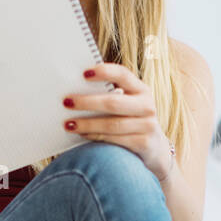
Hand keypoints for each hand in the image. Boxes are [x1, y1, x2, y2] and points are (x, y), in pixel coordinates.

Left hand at [62, 63, 173, 180]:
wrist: (154, 148)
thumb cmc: (131, 121)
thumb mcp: (127, 105)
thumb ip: (110, 95)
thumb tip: (76, 90)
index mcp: (141, 89)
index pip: (123, 75)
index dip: (104, 72)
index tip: (83, 74)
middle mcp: (147, 105)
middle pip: (113, 102)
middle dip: (87, 102)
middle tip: (66, 102)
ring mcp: (148, 125)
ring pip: (111, 124)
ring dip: (87, 124)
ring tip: (68, 124)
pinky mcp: (144, 143)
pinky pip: (115, 140)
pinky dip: (96, 137)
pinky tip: (83, 135)